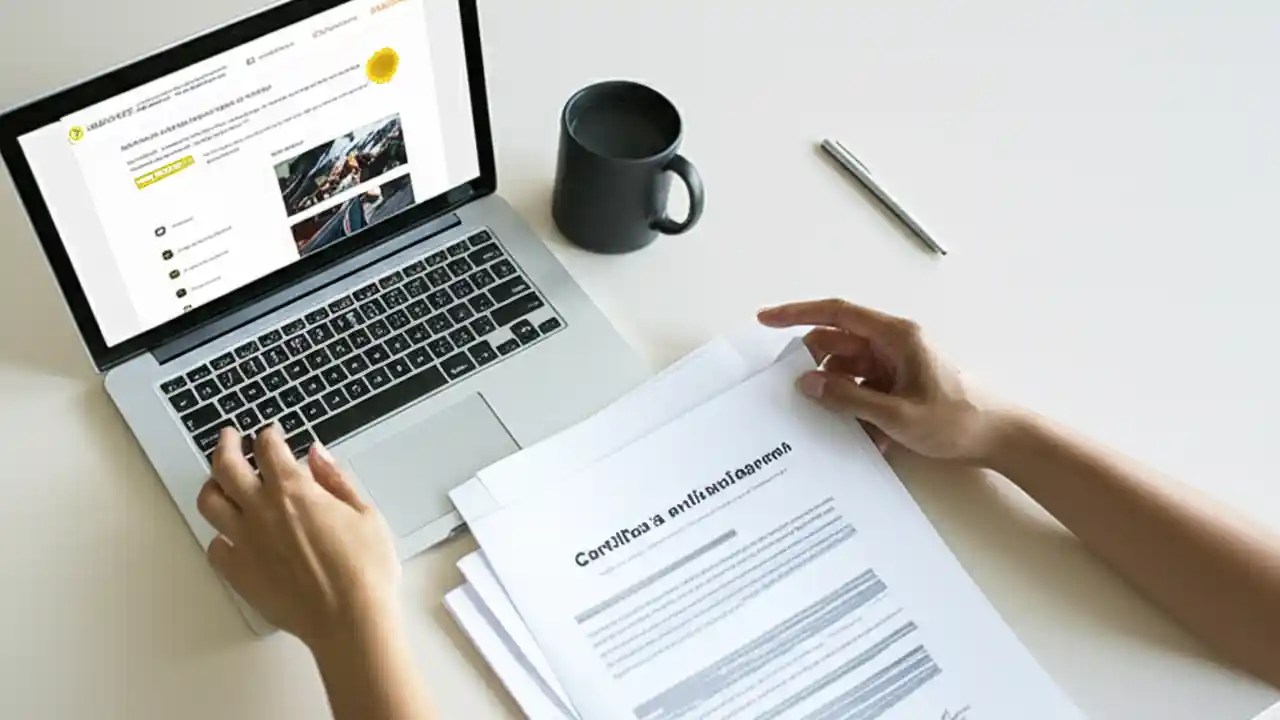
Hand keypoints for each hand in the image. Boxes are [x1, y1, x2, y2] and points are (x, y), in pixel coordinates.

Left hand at [197, 425, 400, 647]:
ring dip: (212, 484)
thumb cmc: (365, 570)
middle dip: (226, 444)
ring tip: (219, 481)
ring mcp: (244, 542)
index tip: (271, 434)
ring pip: (209, 502)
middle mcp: (262, 511)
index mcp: (295, 490)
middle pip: (226, 465)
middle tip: (228, 437)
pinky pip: (214, 547)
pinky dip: (219, 535)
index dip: (268, 435)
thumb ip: (335, 479)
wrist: (349, 619)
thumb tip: (316, 455)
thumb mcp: (365, 513)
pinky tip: (232, 534)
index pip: (268, 447)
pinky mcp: (238, 573)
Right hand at [758, 298, 1013, 462]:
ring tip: (833, 425)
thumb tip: (806, 383)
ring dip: (838, 396)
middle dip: (814, 368)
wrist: (1000, 439)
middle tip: (791, 393)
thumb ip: (847, 397)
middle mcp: (893, 344)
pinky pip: (864, 391)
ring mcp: (896, 366)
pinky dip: (857, 411)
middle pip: (837, 345)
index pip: (836, 313)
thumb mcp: (896, 414)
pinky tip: (866, 439)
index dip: (797, 314)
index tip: (766, 320)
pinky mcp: (899, 387)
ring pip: (848, 371)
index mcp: (895, 336)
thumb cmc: (957, 420)